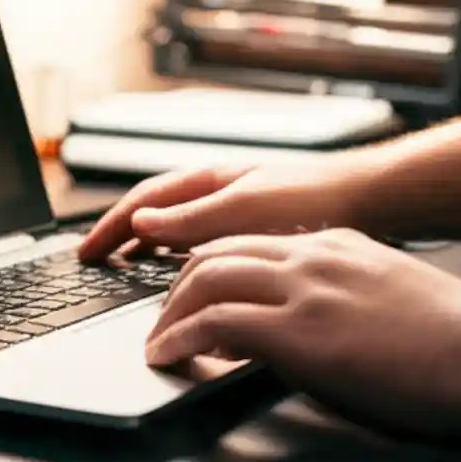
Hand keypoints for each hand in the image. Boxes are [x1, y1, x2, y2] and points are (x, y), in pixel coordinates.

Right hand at [76, 153, 376, 263]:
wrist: (376, 201)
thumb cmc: (317, 199)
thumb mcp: (246, 211)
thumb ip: (193, 219)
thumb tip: (140, 222)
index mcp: (212, 182)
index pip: (142, 201)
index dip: (109, 227)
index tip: (84, 255)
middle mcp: (222, 192)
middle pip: (155, 213)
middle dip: (121, 236)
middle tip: (94, 263)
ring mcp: (241, 212)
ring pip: (179, 230)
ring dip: (148, 248)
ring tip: (128, 271)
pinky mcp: (262, 233)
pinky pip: (205, 245)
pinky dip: (181, 259)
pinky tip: (187, 279)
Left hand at [144, 229, 460, 437]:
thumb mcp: (392, 302)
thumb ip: (347, 302)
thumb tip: (323, 332)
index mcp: (339, 246)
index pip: (253, 244)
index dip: (214, 270)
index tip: (198, 297)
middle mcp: (315, 255)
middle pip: (218, 253)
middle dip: (180, 287)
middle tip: (165, 320)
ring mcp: (304, 288)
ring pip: (205, 278)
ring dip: (171, 313)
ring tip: (158, 343)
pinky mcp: (297, 328)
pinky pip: (213, 322)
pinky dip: (179, 338)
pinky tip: (169, 357)